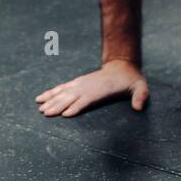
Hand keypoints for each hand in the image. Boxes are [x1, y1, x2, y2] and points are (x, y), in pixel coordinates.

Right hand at [35, 59, 149, 117]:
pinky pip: (62, 88)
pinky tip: (40, 98)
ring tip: (40, 108)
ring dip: (51, 100)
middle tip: (45, 113)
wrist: (122, 65)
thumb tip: (139, 107)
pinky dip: (51, 93)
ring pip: (63, 92)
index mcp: (101, 89)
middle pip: (71, 97)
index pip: (87, 99)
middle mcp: (88, 86)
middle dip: (58, 105)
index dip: (76, 107)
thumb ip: (140, 96)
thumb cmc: (131, 80)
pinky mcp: (77, 83)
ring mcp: (81, 84)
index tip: (65, 114)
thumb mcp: (140, 86)